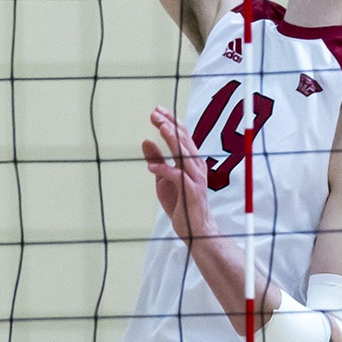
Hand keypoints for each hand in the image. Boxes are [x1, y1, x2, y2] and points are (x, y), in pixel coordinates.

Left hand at [144, 107, 214, 243]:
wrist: (195, 230)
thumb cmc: (181, 202)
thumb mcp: (164, 178)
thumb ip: (157, 159)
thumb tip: (146, 140)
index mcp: (191, 161)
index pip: (182, 136)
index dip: (170, 121)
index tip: (156, 110)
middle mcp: (196, 166)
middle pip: (184, 140)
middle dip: (170, 125)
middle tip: (155, 114)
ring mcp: (195, 178)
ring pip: (185, 154)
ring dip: (173, 141)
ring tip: (161, 128)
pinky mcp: (191, 192)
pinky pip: (178, 177)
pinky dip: (164, 170)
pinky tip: (151, 167)